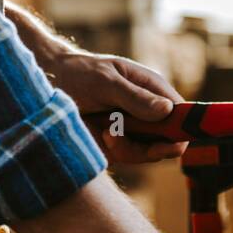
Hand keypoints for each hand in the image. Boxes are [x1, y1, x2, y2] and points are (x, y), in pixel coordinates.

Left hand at [50, 49, 186, 164]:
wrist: (48, 86)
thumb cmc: (78, 75)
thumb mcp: (105, 82)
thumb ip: (134, 97)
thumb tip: (168, 111)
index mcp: (152, 87)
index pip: (181, 111)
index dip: (185, 126)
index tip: (174, 138)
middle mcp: (148, 110)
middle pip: (172, 136)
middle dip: (156, 142)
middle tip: (134, 137)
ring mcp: (135, 130)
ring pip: (152, 151)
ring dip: (132, 146)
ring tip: (108, 132)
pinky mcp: (120, 145)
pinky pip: (132, 156)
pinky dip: (121, 150)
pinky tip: (105, 135)